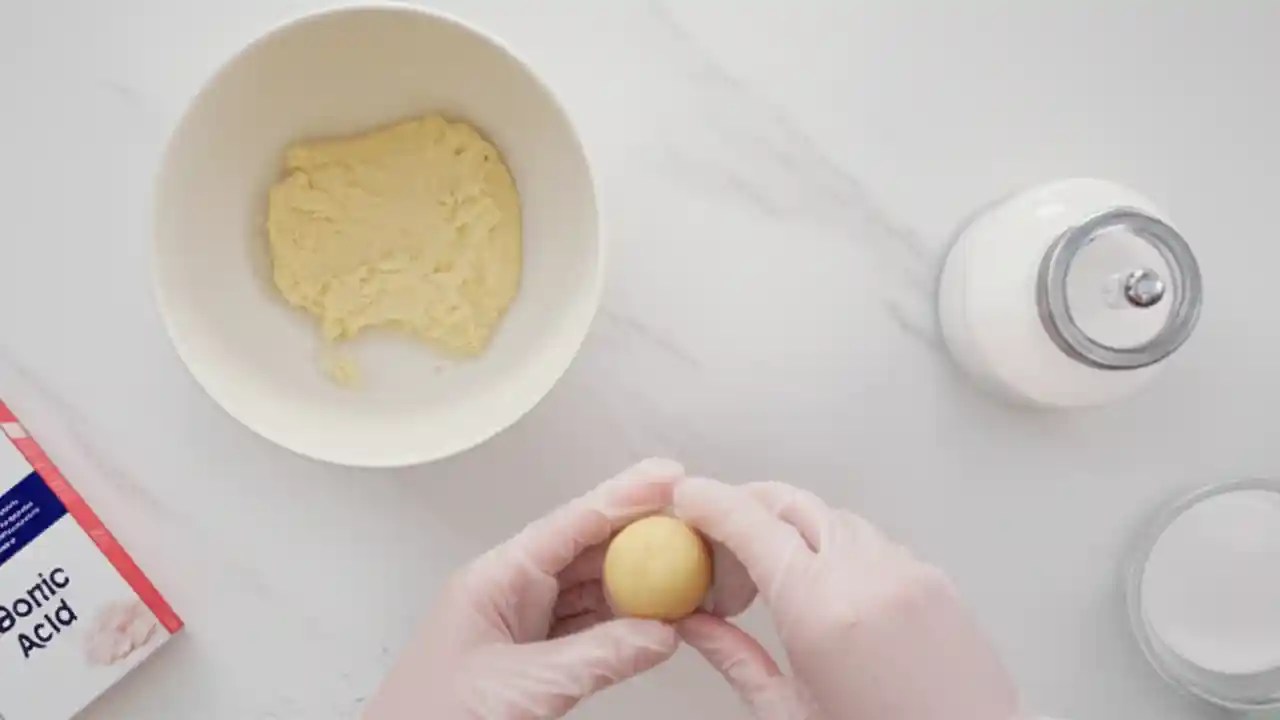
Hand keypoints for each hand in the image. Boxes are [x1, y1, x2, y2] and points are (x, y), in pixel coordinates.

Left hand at [364, 459, 685, 719]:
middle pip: (589, 549)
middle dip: (644, 538)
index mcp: (496, 577)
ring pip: (594, 588)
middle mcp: (511, 590)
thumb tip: (661, 633)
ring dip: (642, 584)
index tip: (668, 478)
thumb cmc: (430, 718)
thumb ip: (596, 657)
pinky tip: (658, 622)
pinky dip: (627, 624)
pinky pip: (590, 626)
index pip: (571, 522)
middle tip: (696, 529)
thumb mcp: (522, 687)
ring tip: (690, 575)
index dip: (624, 496)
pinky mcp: (534, 656)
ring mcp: (524, 623)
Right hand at [673, 478, 1020, 719]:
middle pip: (791, 504)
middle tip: (718, 550)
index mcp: (822, 611)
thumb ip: (736, 658)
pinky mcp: (936, 580)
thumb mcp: (791, 715)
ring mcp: (908, 573)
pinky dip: (838, 550)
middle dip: (747, 510)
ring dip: (793, 531)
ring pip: (833, 518)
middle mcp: (868, 577)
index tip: (685, 497)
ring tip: (774, 585)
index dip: (710, 502)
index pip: (752, 525)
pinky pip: (874, 542)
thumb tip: (694, 625)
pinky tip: (826, 594)